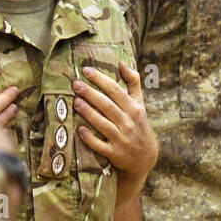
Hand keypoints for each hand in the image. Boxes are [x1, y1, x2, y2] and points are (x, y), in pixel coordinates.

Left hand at [71, 64, 156, 201]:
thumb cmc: (138, 124)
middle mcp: (128, 123)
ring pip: (103, 124)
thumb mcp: (139, 103)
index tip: (86, 70)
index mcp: (134, 108)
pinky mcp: (115, 154)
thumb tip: (121, 63)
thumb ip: (133, 82)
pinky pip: (100, 145)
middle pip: (107, 105)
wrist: (145, 157)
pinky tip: (80, 129)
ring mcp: (121, 139)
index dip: (100, 79)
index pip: (115, 90)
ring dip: (88, 113)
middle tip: (75, 84)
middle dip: (90, 93)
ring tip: (75, 102)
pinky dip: (90, 138)